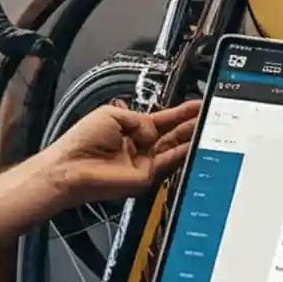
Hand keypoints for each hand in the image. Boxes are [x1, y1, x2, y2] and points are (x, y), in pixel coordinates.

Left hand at [42, 100, 200, 204]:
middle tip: (210, 115)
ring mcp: (145, 162)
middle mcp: (141, 146)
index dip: (180, 111)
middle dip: (192, 124)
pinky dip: (184, 153)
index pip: (162, 119)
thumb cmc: (82, 141)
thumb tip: (154, 130)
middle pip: (173, 133)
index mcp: (131, 128)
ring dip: (192, 137)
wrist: (71, 168)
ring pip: (175, 147)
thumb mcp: (111, 115)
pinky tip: (196, 144)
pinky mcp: (146, 177)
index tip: (197, 104)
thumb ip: (139, 119)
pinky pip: (169, 162)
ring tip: (210, 127)